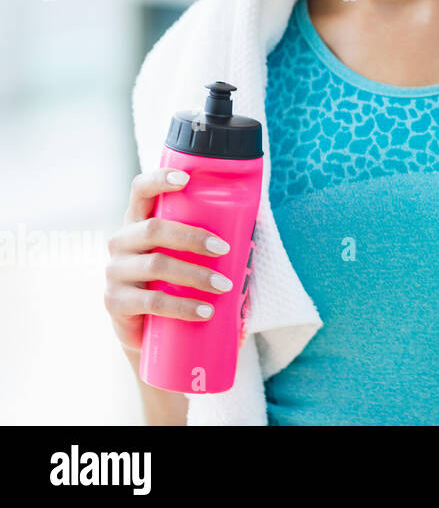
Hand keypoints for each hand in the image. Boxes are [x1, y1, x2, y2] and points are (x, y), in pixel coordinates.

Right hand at [104, 168, 234, 354]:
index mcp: (137, 221)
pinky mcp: (114, 302)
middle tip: (225, 250)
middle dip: (194, 238)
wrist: (148, 329)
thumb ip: (204, 233)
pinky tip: (205, 311)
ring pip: (156, 265)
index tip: (186, 179)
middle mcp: (121, 242)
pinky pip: (152, 302)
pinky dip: (184, 306)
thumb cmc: (174, 281)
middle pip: (153, 229)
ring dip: (196, 275)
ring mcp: (114, 272)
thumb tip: (256, 217)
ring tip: (224, 286)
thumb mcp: (184, 253)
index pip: (140, 190)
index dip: (159, 180)